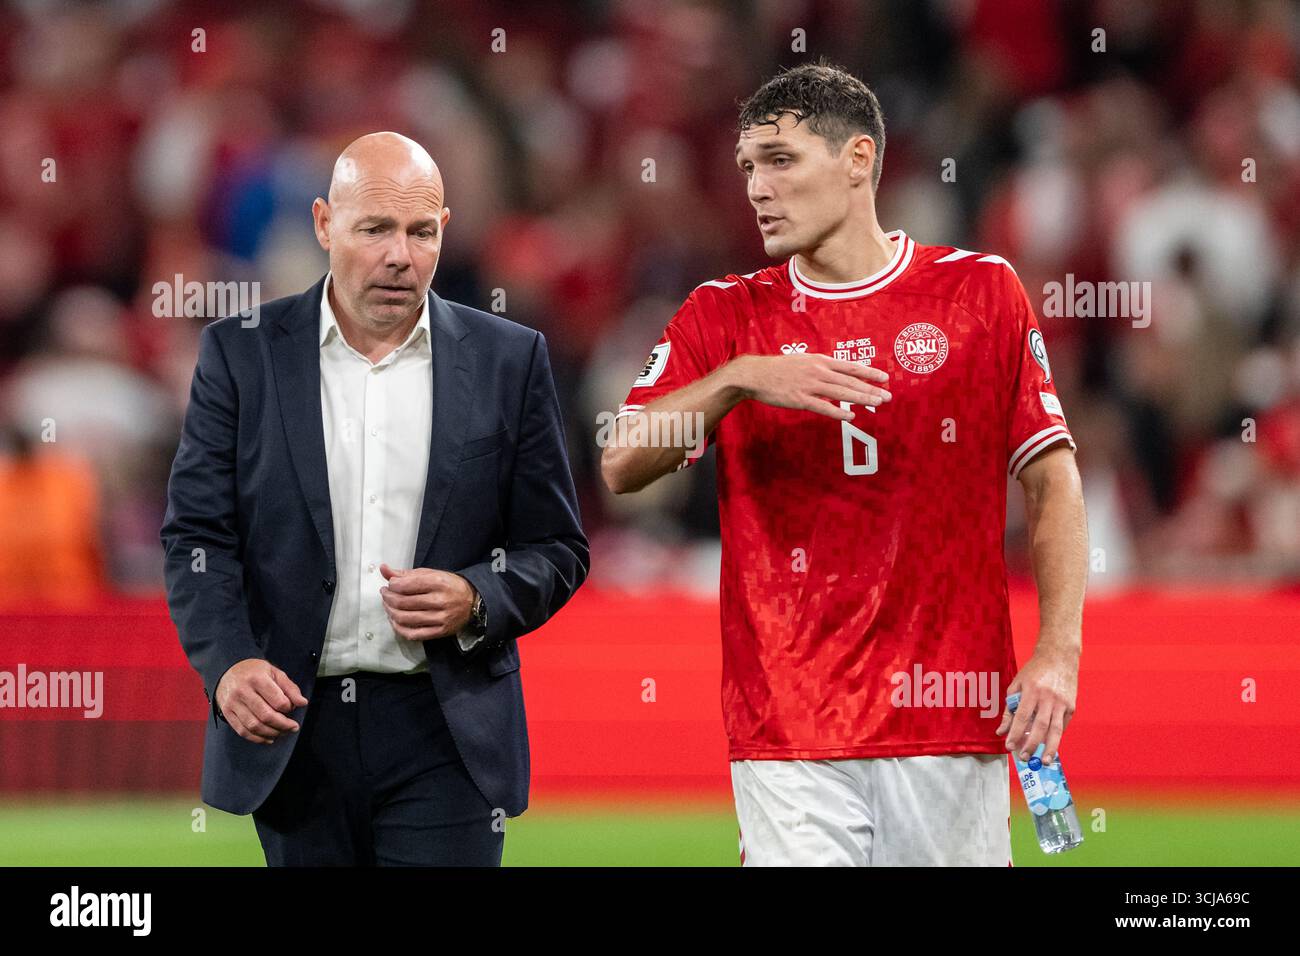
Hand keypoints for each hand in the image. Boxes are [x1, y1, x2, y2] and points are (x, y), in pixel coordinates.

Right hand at [215, 658, 308, 744]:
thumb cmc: (255, 672)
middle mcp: (242, 691)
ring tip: (282, 732)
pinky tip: (268, 738)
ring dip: (272, 733)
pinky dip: (257, 738)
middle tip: (293, 727)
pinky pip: (242, 731)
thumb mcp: (275, 673)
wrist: (228, 670)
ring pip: (254, 726)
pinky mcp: (227, 713)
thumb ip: (290, 688)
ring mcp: (233, 703)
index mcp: (257, 678)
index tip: (292, 708)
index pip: (278, 701)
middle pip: (266, 716)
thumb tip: (303, 703)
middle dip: (283, 725)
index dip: (289, 708)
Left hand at [379, 563, 474, 640]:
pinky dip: (398, 628)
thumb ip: (405, 573)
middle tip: (385, 594)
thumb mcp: (430, 574)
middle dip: (388, 598)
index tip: (390, 584)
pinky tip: (395, 620)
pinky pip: (412, 634)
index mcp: (438, 582)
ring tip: (389, 606)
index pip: (405, 585)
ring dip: (390, 612)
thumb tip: (384, 569)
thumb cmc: (449, 586)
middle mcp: (440, 601)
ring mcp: (440, 618)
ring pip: (404, 619)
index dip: (392, 585)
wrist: (472, 601)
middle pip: (402, 603)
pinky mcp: (439, 631)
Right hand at [728, 353, 890, 420]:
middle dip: (871, 388)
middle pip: (850, 381)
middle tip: (888, 396)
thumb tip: (835, 374)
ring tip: (876, 403)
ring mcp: (810, 385)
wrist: (755, 375)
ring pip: (841, 393)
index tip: (885, 377)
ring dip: (861, 398)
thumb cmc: (778, 369)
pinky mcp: (800, 399)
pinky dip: (838, 412)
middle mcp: (818, 371)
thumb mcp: (802, 361)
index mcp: (819, 361)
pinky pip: (823, 407)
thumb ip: (819, 367)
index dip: (869, 372)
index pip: (850, 366)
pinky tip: (850, 416)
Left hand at [995, 643, 1078, 764]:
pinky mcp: (1071, 706)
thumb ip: (1009, 709)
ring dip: (1050, 747)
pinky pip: (1063, 725)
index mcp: (1031, 690)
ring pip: (1056, 730)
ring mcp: (1062, 702)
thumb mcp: (1017, 685)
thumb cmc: (1034, 671)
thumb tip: (1001, 732)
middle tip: (1024, 757)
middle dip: (1031, 744)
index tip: (1009, 746)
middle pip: (1040, 726)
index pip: (1022, 717)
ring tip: (1044, 761)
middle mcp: (1048, 697)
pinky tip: (1050, 746)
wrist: (1059, 657)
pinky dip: (1057, 736)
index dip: (1015, 733)